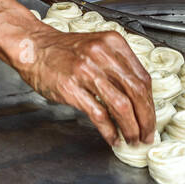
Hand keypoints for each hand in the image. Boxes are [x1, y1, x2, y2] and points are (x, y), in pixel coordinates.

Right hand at [13, 26, 155, 146]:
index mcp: (113, 43)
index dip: (150, 104)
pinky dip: (110, 130)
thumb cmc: (64, 50)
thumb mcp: (97, 48)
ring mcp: (86, 71)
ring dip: (131, 127)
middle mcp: (102, 55)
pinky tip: (113, 138)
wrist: (33, 47)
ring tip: (133, 139)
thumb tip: (138, 99)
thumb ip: (117, 66)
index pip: (143, 78)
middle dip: (146, 119)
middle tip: (147, 135)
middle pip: (136, 92)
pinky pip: (99, 114)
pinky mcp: (71, 88)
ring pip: (121, 105)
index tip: (151, 119)